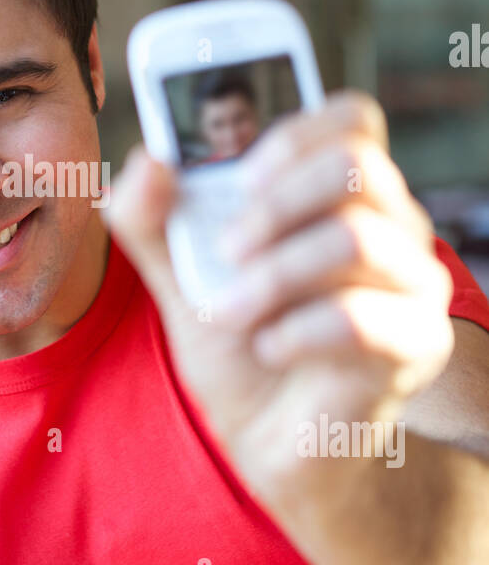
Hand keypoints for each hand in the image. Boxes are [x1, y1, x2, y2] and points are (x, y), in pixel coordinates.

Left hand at [104, 91, 454, 516]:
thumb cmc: (242, 346)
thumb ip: (151, 220)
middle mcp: (392, 225)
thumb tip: (147, 161)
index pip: (350, 120)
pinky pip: (361, 317)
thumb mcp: (180, 278)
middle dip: (272, 204)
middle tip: (224, 251)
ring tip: (227, 314)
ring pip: (355, 237)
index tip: (238, 177)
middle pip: (354, 164)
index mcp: (341, 195)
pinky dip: (295, 332)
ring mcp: (413, 284)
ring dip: (271, 277)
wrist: (271, 444)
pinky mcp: (417, 345)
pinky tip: (269, 349)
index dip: (291, 136)